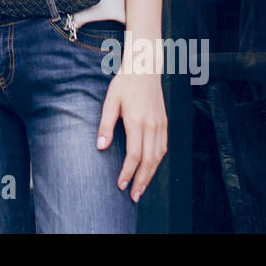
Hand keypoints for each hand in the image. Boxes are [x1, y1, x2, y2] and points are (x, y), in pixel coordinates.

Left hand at [97, 69, 166, 203]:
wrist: (145, 68)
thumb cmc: (125, 83)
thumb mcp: (110, 101)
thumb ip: (106, 125)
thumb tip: (100, 146)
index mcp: (137, 121)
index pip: (134, 155)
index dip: (128, 172)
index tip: (120, 185)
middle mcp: (152, 126)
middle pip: (149, 161)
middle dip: (141, 181)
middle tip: (133, 197)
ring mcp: (160, 125)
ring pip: (158, 156)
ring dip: (151, 175)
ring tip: (141, 188)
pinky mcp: (164, 123)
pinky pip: (163, 148)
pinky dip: (157, 162)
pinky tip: (150, 168)